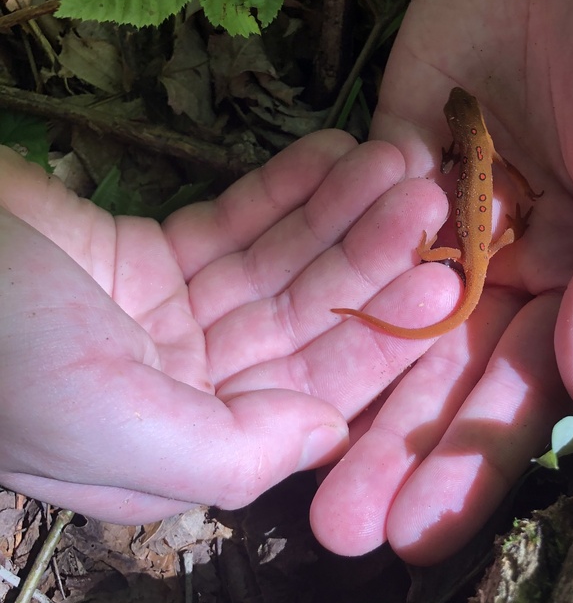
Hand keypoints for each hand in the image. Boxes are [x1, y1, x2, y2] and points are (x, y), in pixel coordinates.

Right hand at [0, 136, 452, 523]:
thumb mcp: (100, 421)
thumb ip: (225, 451)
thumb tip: (329, 436)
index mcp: (175, 447)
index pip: (302, 396)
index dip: (374, 340)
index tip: (441, 281)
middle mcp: (181, 388)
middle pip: (299, 322)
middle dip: (367, 260)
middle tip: (436, 199)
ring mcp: (164, 317)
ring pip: (274, 266)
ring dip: (338, 214)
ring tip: (400, 160)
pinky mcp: (143, 252)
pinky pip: (230, 221)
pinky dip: (282, 188)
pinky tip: (337, 151)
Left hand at [309, 0, 572, 562]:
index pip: (534, 383)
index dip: (482, 457)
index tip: (429, 533)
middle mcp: (517, 261)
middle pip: (449, 370)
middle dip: (401, 449)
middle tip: (345, 533)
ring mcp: (447, 215)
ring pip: (390, 319)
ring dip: (350, 395)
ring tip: (303, 475)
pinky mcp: (390, 160)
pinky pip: (350, 232)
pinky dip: (321, 288)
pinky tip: (278, 360)